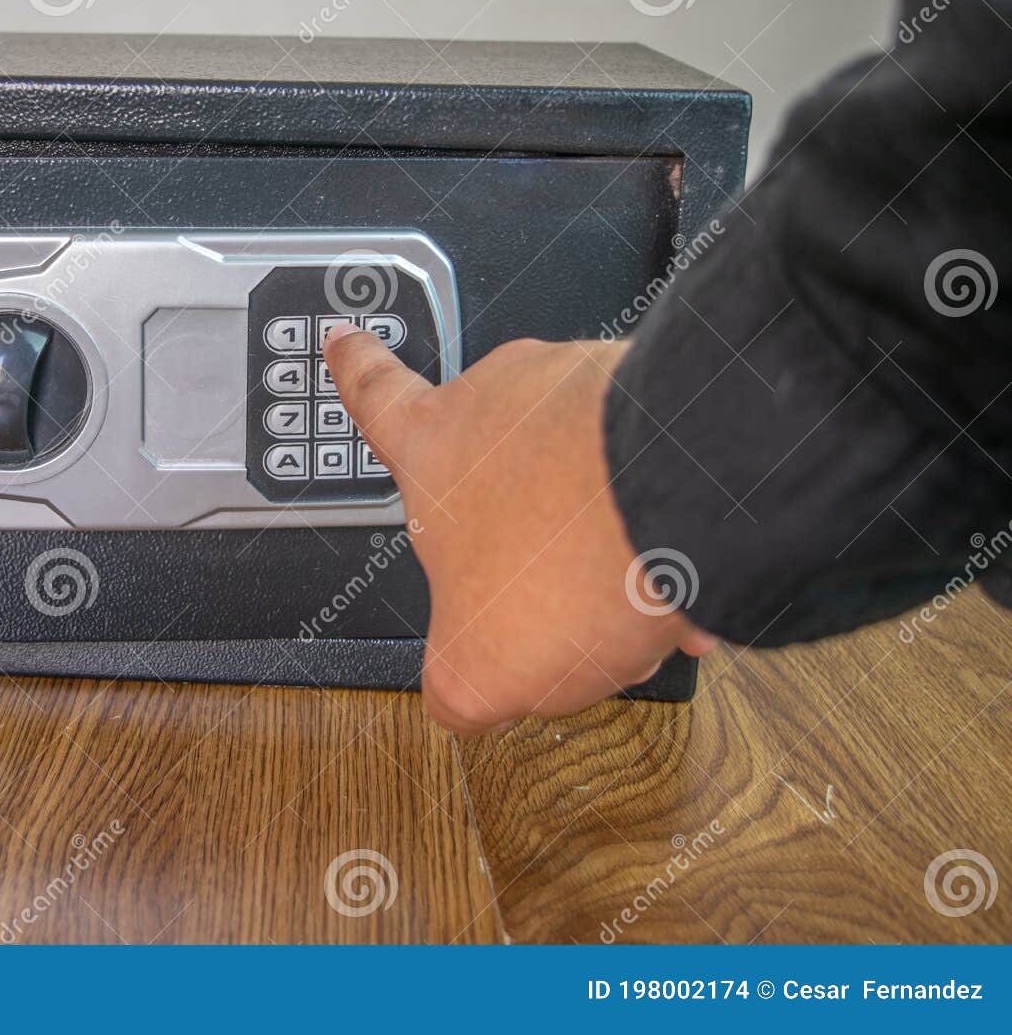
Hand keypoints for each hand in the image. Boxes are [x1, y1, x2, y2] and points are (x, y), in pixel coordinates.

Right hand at [322, 328, 717, 734]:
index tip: (345, 339)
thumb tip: (461, 698)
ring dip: (607, 539)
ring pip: (591, 472)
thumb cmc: (573, 555)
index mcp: (436, 446)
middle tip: (554, 586)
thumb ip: (454, 687)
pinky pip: (661, 468)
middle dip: (527, 524)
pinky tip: (692, 579)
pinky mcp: (668, 395)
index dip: (356, 369)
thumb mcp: (476, 668)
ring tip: (638, 599)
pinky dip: (674, 527)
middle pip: (498, 455)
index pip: (376, 395)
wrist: (693, 500)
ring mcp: (590, 386)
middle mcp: (508, 397)